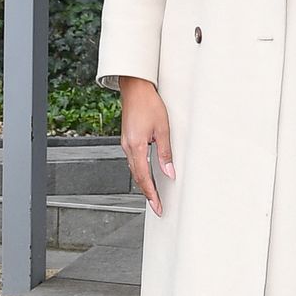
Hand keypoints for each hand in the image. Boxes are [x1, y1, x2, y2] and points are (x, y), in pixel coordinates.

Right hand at [118, 76, 174, 216]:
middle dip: (148, 193)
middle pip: (138, 177)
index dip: (152, 194)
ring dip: (144, 184)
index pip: (144, 178)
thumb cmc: (149, 104)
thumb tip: (169, 172)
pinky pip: (133, 161)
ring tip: (154, 195)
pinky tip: (147, 175)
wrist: (135, 89)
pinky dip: (140, 172)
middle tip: (157, 206)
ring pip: (135, 170)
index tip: (158, 206)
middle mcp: (128, 147)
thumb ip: (165, 153)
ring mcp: (126, 144)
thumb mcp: (163, 129)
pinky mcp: (127, 140)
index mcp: (136, 146)